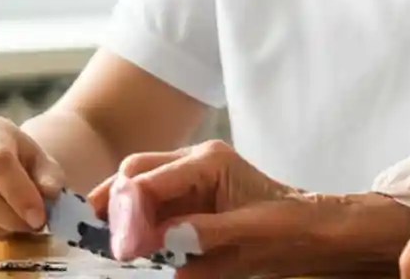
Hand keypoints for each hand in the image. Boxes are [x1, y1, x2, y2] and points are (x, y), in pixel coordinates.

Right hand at [88, 140, 328, 278]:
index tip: (121, 249)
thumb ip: (205, 235)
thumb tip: (163, 238)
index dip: (128, 215)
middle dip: (112, 203)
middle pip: (135, 171)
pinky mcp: (188, 195)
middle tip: (96, 240)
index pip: (150, 181)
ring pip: (137, 182)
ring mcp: (190, 174)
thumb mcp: (250, 235)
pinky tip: (126, 241)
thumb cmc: (289, 228)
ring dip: (118, 210)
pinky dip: (134, 220)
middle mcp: (195, 160)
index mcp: (209, 162)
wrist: (312, 230)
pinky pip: (151, 200)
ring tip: (100, 240)